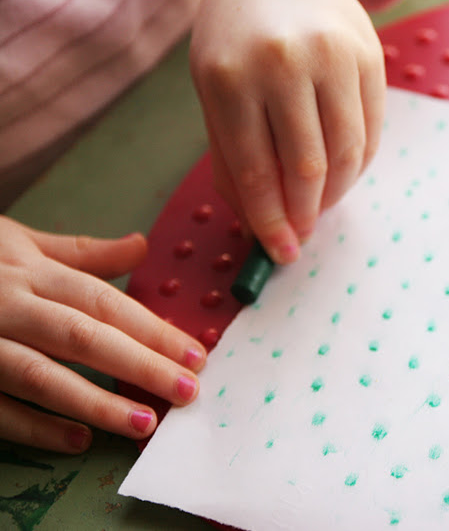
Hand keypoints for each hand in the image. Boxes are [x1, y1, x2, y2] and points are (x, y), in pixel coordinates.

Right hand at [0, 216, 206, 452]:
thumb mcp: (19, 244)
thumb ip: (81, 252)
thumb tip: (141, 244)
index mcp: (29, 272)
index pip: (104, 302)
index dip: (152, 328)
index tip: (195, 354)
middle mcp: (7, 305)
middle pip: (83, 337)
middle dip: (140, 366)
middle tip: (187, 392)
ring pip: (40, 376)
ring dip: (94, 403)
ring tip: (143, 424)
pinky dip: (34, 428)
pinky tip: (77, 441)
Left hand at [190, 0, 385, 263]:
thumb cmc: (237, 37)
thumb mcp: (213, 89)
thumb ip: (231, 157)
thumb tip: (256, 223)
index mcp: (230, 77)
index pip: (257, 172)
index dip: (270, 222)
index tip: (280, 252)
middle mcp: (284, 64)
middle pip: (306, 168)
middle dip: (306, 214)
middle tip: (302, 233)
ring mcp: (333, 56)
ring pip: (347, 155)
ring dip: (336, 194)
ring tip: (321, 203)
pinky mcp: (370, 56)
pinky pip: (371, 131)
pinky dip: (358, 165)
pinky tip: (341, 172)